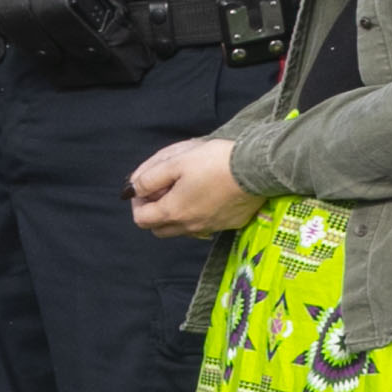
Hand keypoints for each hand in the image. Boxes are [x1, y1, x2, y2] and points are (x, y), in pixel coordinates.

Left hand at [126, 135, 259, 237]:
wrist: (258, 168)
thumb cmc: (214, 162)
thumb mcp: (175, 162)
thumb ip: (149, 177)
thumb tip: (133, 189)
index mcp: (173, 212)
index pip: (141, 219)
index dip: (137, 202)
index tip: (145, 186)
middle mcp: (190, 226)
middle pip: (159, 229)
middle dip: (154, 211)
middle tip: (162, 189)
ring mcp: (211, 227)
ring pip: (181, 229)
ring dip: (175, 214)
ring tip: (184, 190)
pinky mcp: (230, 223)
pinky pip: (204, 225)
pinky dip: (196, 215)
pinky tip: (206, 195)